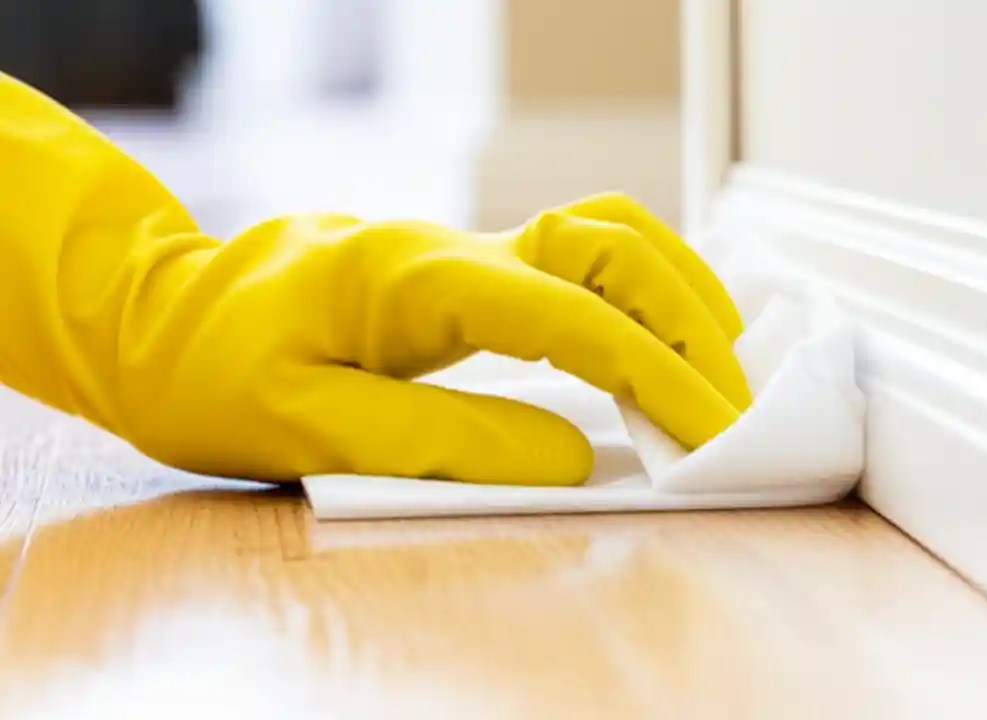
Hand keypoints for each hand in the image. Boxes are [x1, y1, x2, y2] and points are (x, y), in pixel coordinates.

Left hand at [111, 194, 749, 483]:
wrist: (159, 315)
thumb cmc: (214, 370)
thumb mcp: (307, 426)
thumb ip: (441, 439)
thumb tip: (569, 455)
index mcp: (421, 279)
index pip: (575, 317)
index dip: (657, 373)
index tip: (714, 428)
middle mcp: (460, 248)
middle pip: (615, 244)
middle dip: (691, 320)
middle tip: (732, 403)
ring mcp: (469, 252)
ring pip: (609, 233)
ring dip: (677, 292)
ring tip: (717, 367)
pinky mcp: (470, 274)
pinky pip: (581, 259)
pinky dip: (641, 291)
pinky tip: (656, 340)